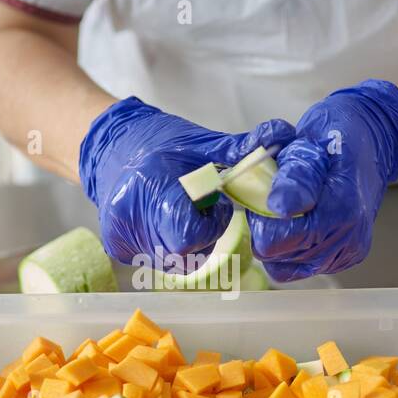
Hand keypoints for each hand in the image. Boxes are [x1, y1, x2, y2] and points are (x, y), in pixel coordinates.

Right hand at [79, 97, 293, 265]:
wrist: (110, 147)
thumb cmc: (160, 142)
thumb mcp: (202, 142)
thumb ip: (242, 149)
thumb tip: (286, 135)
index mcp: (149, 185)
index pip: (189, 235)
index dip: (211, 225)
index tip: (215, 204)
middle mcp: (129, 216)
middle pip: (184, 254)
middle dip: (203, 236)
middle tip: (200, 209)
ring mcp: (121, 236)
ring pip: (173, 262)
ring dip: (189, 243)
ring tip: (183, 211)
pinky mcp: (118, 248)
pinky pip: (157, 259)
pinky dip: (170, 244)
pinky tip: (166, 220)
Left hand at [249, 80, 397, 280]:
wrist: (372, 141)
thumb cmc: (337, 135)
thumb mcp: (309, 143)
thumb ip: (294, 177)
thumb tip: (278, 207)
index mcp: (340, 210)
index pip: (273, 242)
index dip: (260, 218)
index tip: (267, 194)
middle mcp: (348, 238)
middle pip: (276, 256)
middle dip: (268, 228)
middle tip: (278, 197)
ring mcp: (348, 251)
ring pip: (286, 268)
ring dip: (280, 241)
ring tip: (291, 210)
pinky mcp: (347, 257)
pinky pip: (303, 267)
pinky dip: (294, 248)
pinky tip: (303, 222)